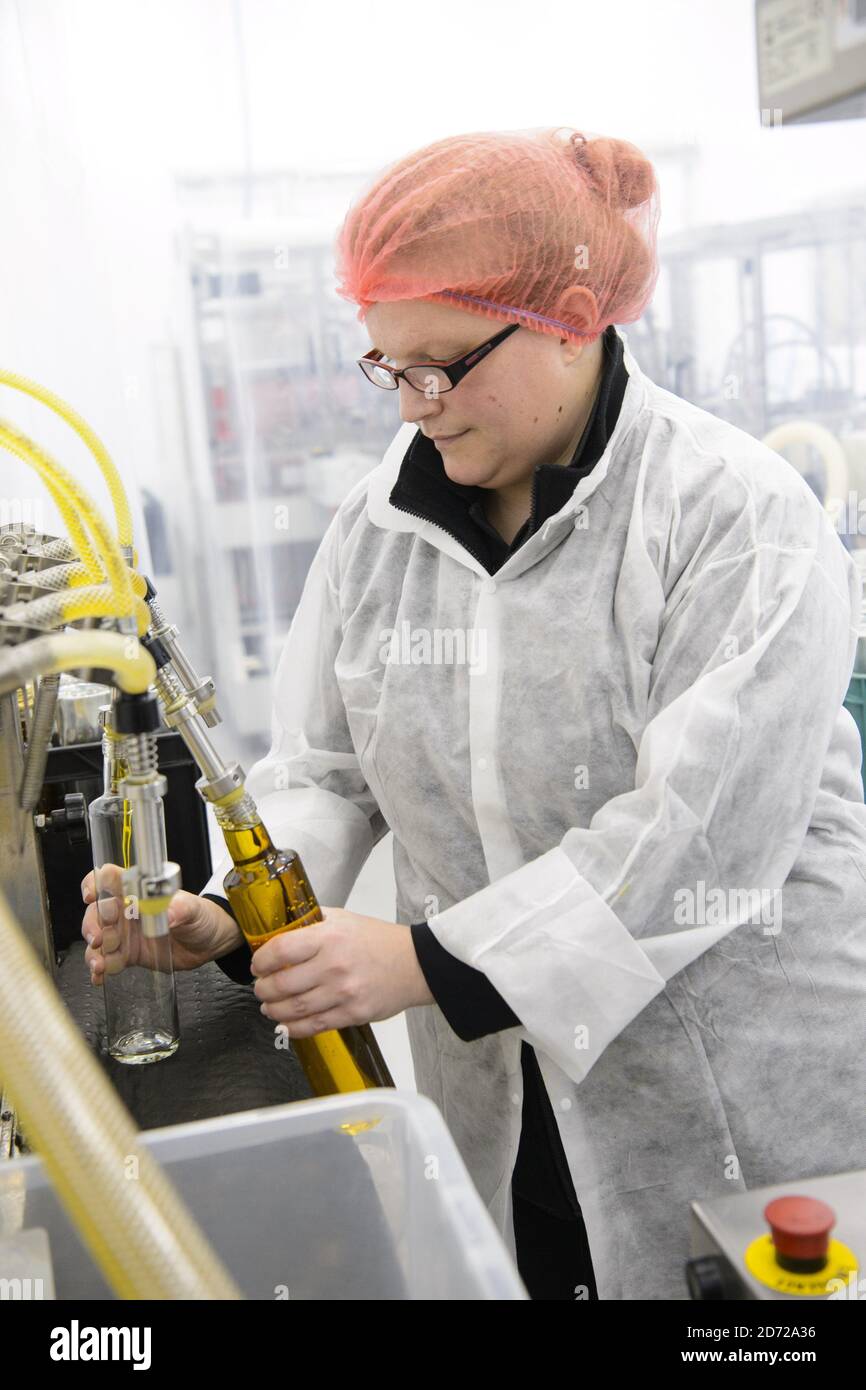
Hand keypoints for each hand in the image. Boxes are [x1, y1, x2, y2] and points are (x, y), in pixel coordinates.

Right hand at [81, 865, 243, 983]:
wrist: (210, 942)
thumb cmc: (202, 916)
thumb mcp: (194, 910)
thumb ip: (180, 908)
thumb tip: (168, 912)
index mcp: (139, 891)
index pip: (110, 879)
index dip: (96, 883)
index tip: (91, 896)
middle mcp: (128, 910)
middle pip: (98, 912)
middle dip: (92, 925)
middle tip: (98, 938)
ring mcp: (126, 933)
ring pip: (99, 939)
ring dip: (94, 952)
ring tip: (99, 965)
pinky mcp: (129, 954)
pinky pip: (108, 960)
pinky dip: (101, 969)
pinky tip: (100, 977)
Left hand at [251, 906, 433, 1036]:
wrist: (415, 964)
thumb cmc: (378, 939)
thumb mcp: (343, 919)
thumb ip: (311, 923)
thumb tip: (280, 930)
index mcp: (328, 938)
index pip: (280, 951)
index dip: (261, 961)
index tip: (257, 965)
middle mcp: (333, 966)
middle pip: (282, 985)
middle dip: (263, 990)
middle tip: (260, 989)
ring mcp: (343, 993)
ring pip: (294, 1009)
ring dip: (274, 1011)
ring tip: (269, 1007)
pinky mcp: (352, 1014)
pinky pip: (314, 1026)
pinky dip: (293, 1028)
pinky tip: (286, 1024)